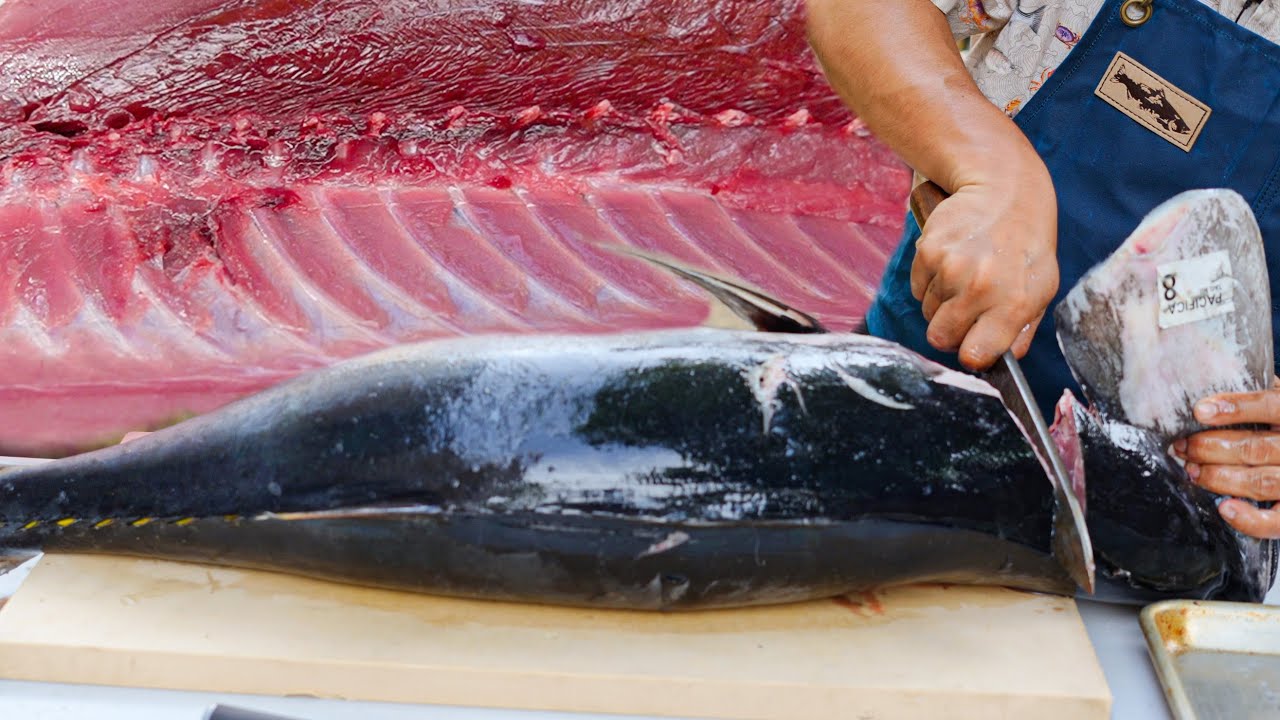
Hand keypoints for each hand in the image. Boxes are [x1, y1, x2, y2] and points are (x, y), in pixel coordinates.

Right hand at [910, 163, 1059, 369]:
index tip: (974, 345)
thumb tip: (1002, 361)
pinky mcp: (928, 251)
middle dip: (949, 330)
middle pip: (940, 338)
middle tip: (965, 310)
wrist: (1004, 190)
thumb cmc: (1026, 244)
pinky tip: (951, 261)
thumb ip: (1021, 330)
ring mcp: (951, 269)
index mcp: (1014, 304)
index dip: (971, 354)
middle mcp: (981, 288)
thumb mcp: (1041, 289)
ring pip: (928, 312)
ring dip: (942, 302)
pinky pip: (918, 288)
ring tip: (964, 276)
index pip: (974, 356)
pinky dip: (930, 281)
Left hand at [1175, 381, 1279, 538]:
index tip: (1198, 411)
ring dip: (1218, 477)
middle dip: (1210, 447)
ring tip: (1192, 470)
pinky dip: (1248, 519)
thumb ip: (1262, 395)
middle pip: (1256, 448)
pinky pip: (1276, 522)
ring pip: (1260, 481)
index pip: (1272, 406)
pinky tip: (1224, 507)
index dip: (1236, 408)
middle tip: (1182, 446)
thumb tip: (1213, 387)